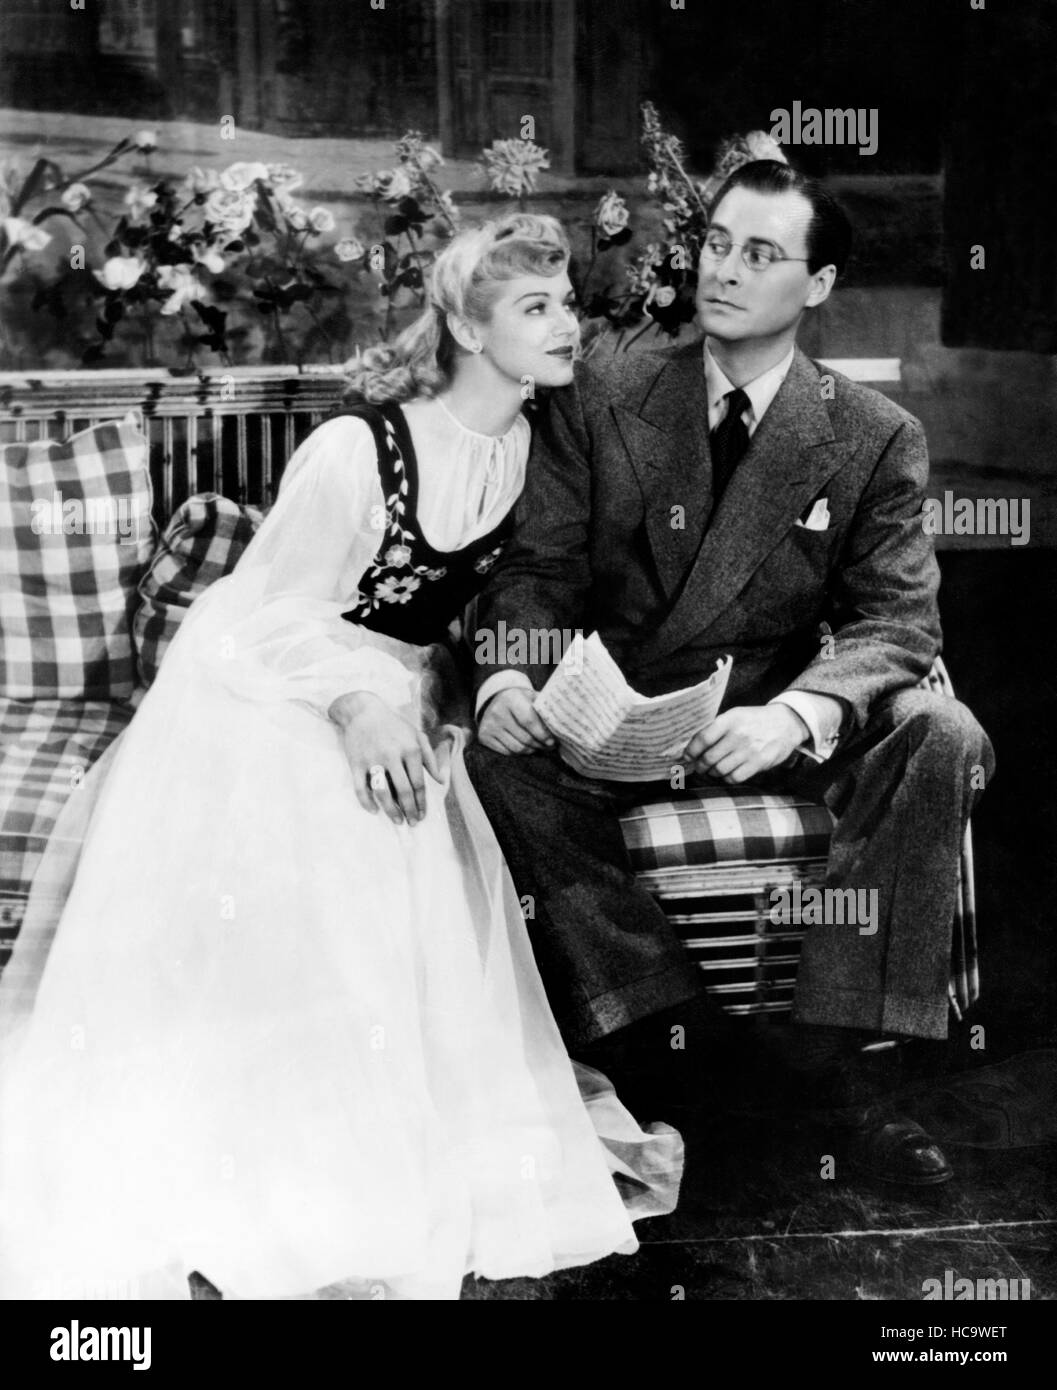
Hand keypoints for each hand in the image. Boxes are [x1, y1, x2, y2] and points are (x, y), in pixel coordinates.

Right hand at [329, 691, 443, 825]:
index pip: (419, 783)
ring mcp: (373, 759)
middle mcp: (393, 755)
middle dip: (410, 810)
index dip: (422, 802)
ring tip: (397, 820)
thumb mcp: (415, 735)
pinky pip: (360, 788)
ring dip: (391, 810)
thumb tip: (440, 780)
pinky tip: (374, 811)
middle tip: (412, 823)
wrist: (363, 710)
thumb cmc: (393, 725)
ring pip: (383, 793)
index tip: (423, 815)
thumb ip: (430, 757)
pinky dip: (367, 802)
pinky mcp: (356, 762)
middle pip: (404, 791)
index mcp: (411, 749)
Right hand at [477, 687, 555, 755]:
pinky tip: (527, 748)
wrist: (495, 700)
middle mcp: (497, 712)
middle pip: (524, 738)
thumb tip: (563, 724)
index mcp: (511, 699)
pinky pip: (507, 752)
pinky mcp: (484, 737)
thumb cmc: (520, 700)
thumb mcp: (532, 697)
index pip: (528, 720)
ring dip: (532, 750)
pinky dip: (519, 753)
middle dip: (540, 745)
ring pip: (517, 748)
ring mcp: (489, 726)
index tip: (553, 741)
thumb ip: (545, 708)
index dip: (542, 733)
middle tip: (550, 746)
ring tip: (540, 747)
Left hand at [682, 704, 807, 783]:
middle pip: (709, 758)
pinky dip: (727, 778)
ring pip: (720, 770)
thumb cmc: (755, 720)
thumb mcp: (735, 715)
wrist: (786, 723)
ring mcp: (750, 750)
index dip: (691, 751)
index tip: (687, 756)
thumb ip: (716, 728)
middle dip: (700, 765)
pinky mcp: (759, 762)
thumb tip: (692, 745)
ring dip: (713, 772)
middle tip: (699, 766)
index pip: (703, 738)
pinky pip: (735, 777)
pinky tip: (727, 773)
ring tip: (713, 769)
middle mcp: (739, 734)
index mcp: (730, 719)